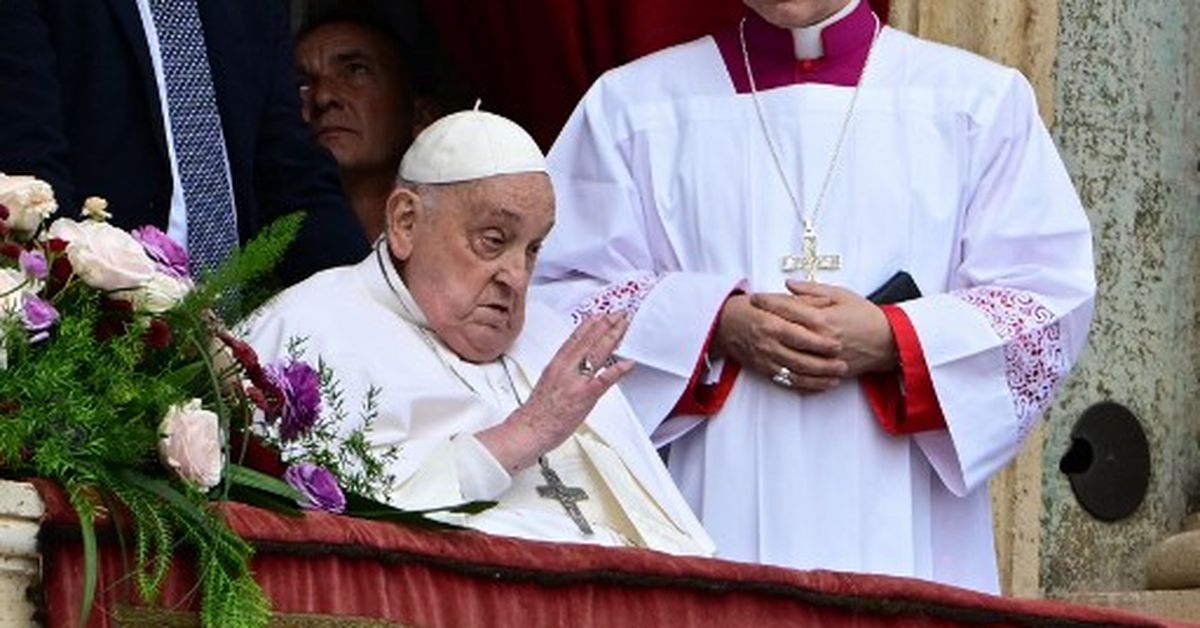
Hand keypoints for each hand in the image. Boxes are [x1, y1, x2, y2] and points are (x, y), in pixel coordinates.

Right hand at [476, 314, 634, 472]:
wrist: (530, 428)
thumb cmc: (538, 410)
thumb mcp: (549, 381)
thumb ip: (563, 369)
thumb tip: (575, 362)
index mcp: (557, 364)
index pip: (575, 338)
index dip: (589, 324)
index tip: (599, 314)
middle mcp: (567, 368)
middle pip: (589, 341)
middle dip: (605, 325)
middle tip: (619, 313)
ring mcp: (577, 380)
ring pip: (597, 353)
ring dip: (612, 337)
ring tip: (623, 326)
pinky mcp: (585, 395)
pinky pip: (604, 380)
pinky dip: (617, 370)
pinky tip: (628, 363)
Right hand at [711, 293, 847, 392]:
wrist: (723, 324)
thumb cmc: (752, 308)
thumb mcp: (776, 298)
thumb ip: (801, 300)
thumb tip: (826, 302)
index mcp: (773, 324)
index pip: (800, 336)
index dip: (820, 343)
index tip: (837, 346)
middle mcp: (768, 344)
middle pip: (800, 359)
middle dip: (824, 365)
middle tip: (843, 366)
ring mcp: (765, 359)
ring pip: (794, 374)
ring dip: (817, 379)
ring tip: (836, 378)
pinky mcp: (762, 370)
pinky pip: (785, 382)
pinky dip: (804, 386)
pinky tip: (819, 385)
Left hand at [751, 280, 896, 376]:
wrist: (889, 343)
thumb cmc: (866, 315)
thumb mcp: (842, 295)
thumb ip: (813, 290)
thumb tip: (788, 284)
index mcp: (822, 318)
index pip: (788, 308)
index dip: (768, 302)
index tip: (754, 298)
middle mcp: (819, 339)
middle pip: (783, 329)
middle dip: (764, 321)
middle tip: (748, 315)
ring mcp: (821, 358)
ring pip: (789, 353)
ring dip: (771, 345)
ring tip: (757, 338)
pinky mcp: (826, 371)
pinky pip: (801, 372)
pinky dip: (786, 367)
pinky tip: (774, 360)